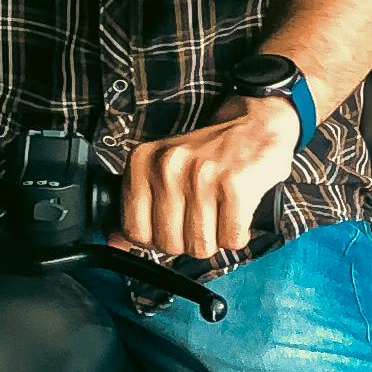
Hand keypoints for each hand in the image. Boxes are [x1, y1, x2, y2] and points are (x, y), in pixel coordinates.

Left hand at [117, 101, 302, 261]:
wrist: (256, 124)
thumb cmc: (210, 153)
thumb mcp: (164, 170)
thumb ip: (138, 207)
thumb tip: (115, 243)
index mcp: (143, 162)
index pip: (134, 230)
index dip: (156, 239)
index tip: (172, 227)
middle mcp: (168, 166)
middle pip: (169, 244)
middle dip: (189, 242)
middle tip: (203, 219)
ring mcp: (201, 175)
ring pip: (201, 246)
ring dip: (216, 239)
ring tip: (221, 213)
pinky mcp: (234, 185)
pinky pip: (231, 239)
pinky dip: (238, 235)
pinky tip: (238, 212)